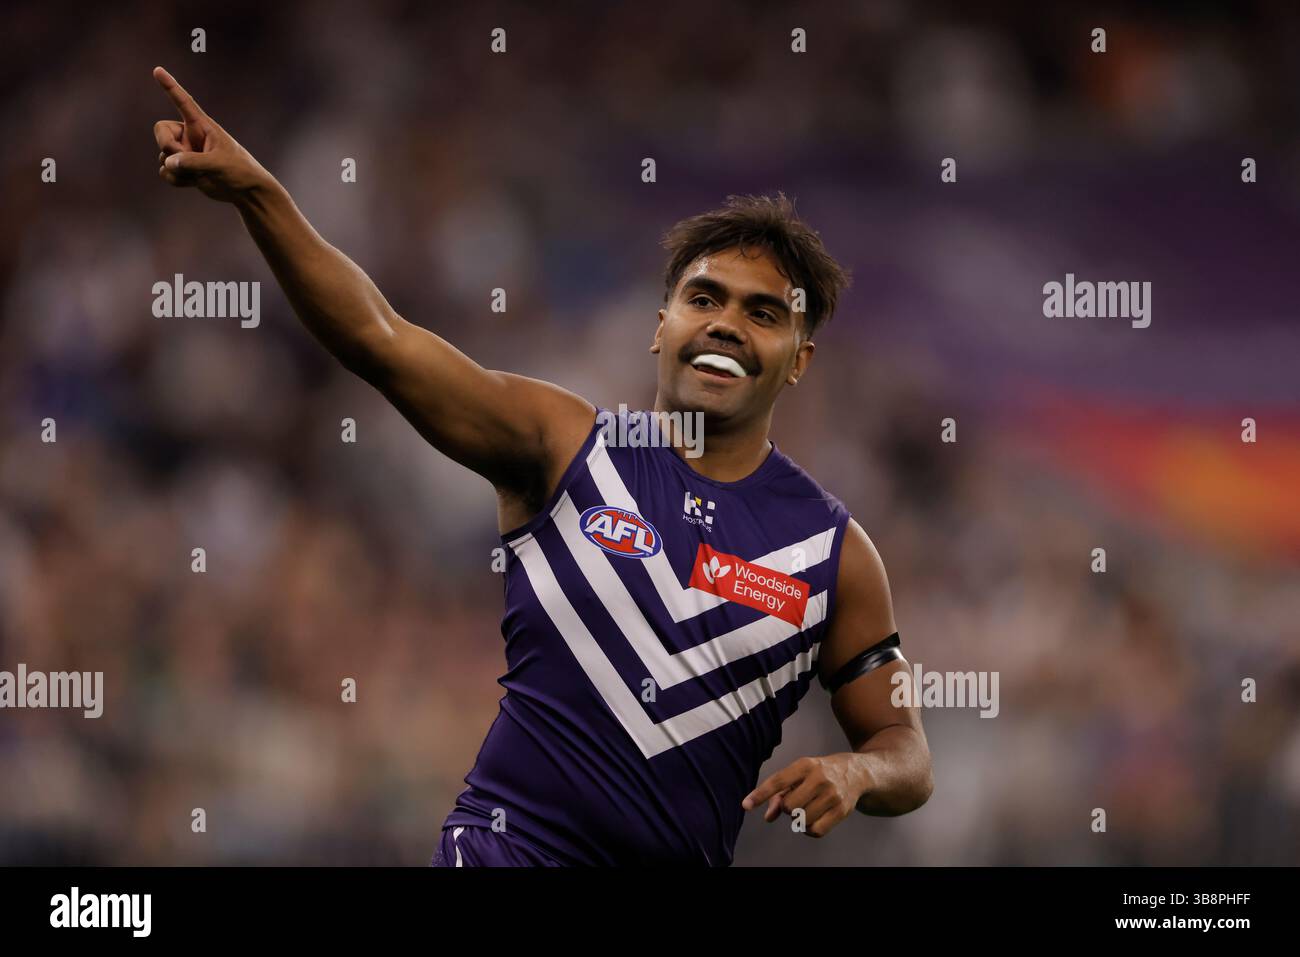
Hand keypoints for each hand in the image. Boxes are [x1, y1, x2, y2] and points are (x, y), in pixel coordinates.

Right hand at [152, 66, 272, 202]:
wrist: (246, 191)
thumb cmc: (240, 171)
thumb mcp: (219, 164)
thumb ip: (193, 162)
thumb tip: (167, 163)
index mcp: (202, 126)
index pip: (183, 102)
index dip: (170, 86)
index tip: (158, 70)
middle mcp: (190, 136)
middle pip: (161, 131)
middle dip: (166, 146)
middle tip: (180, 158)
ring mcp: (186, 153)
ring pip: (163, 155)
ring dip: (176, 169)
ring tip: (199, 175)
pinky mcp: (184, 169)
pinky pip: (166, 171)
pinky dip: (176, 179)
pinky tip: (194, 182)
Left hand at [741, 754, 867, 837]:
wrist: (857, 772)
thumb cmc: (821, 773)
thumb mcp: (800, 774)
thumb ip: (781, 793)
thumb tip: (768, 817)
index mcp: (806, 765)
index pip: (778, 780)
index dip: (760, 794)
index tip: (746, 805)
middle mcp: (819, 778)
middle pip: (788, 806)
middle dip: (786, 808)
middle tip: (794, 801)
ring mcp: (832, 795)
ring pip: (801, 820)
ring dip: (798, 819)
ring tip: (805, 808)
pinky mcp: (841, 811)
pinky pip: (815, 830)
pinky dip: (807, 829)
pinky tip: (810, 820)